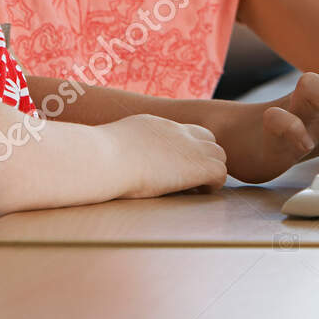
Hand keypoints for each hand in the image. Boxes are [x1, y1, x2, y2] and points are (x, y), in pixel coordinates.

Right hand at [111, 113, 228, 196]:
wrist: (104, 159)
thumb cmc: (97, 158)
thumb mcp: (111, 142)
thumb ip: (122, 146)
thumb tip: (107, 156)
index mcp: (156, 125)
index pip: (186, 130)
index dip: (187, 148)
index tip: (176, 165)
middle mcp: (177, 132)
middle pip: (209, 138)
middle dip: (204, 157)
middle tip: (190, 178)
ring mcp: (190, 147)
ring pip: (219, 155)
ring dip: (210, 171)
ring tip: (194, 188)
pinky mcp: (198, 166)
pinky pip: (221, 173)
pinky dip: (213, 184)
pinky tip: (196, 193)